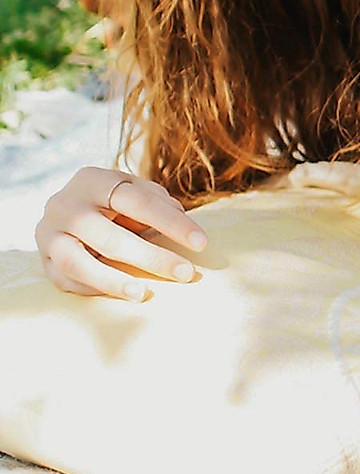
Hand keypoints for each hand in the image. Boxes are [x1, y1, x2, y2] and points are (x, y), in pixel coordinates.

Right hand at [35, 167, 207, 300]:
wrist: (72, 211)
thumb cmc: (117, 202)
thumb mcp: (137, 192)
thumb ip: (159, 204)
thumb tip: (183, 227)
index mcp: (91, 180)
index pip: (136, 201)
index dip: (171, 222)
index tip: (201, 243)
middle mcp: (63, 205)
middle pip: (109, 236)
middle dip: (152, 257)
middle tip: (187, 273)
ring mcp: (48, 234)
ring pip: (77, 262)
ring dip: (113, 280)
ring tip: (144, 293)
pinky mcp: (43, 261)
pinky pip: (67, 280)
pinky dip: (95, 289)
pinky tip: (124, 293)